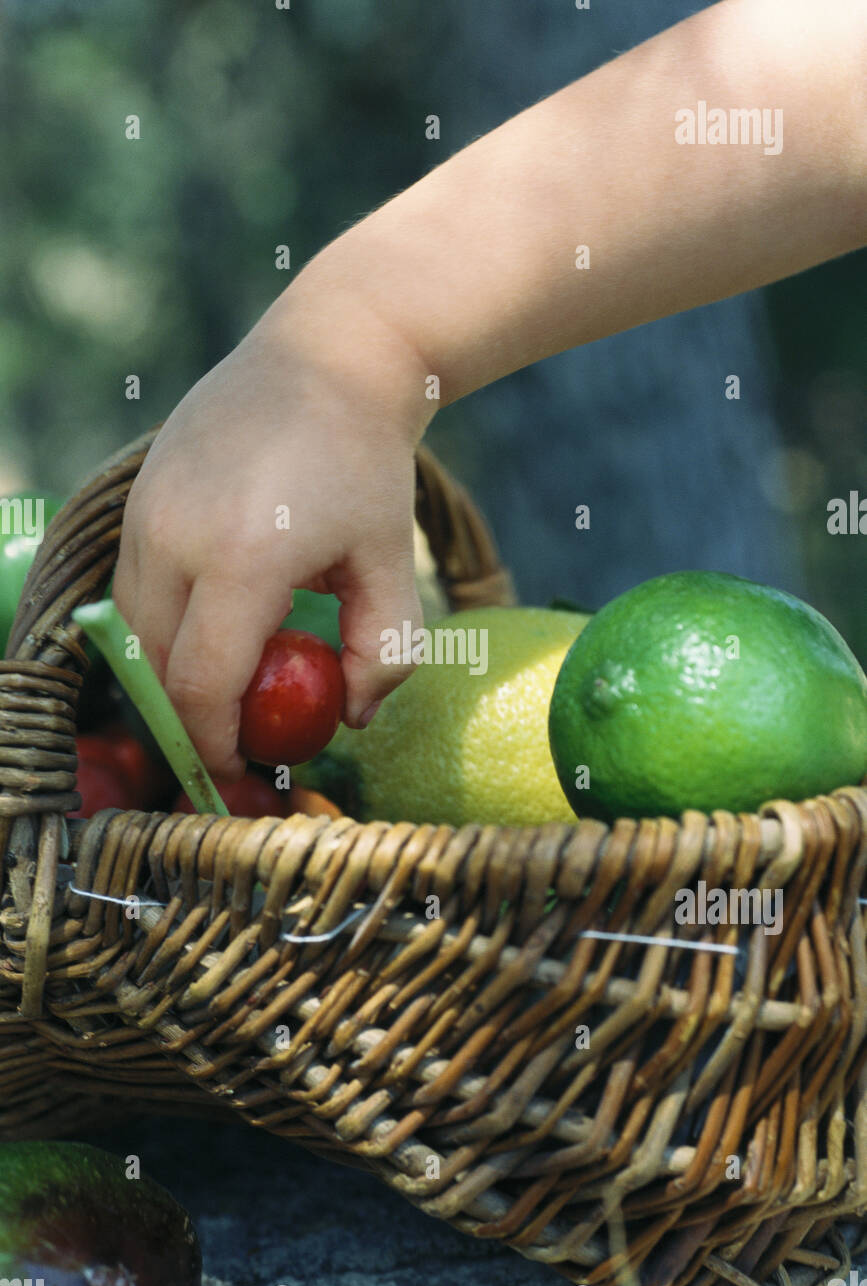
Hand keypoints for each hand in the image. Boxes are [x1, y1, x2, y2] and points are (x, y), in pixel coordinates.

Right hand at [113, 275, 434, 778]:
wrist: (328, 355)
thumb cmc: (369, 464)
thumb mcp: (393, 564)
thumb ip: (385, 654)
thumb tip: (349, 721)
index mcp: (242, 558)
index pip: (201, 686)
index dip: (216, 745)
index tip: (245, 771)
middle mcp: (175, 535)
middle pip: (157, 668)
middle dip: (193, 720)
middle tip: (240, 742)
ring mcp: (145, 512)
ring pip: (136, 631)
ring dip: (175, 673)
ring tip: (232, 686)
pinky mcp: (136, 498)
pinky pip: (133, 589)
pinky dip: (165, 626)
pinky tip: (217, 626)